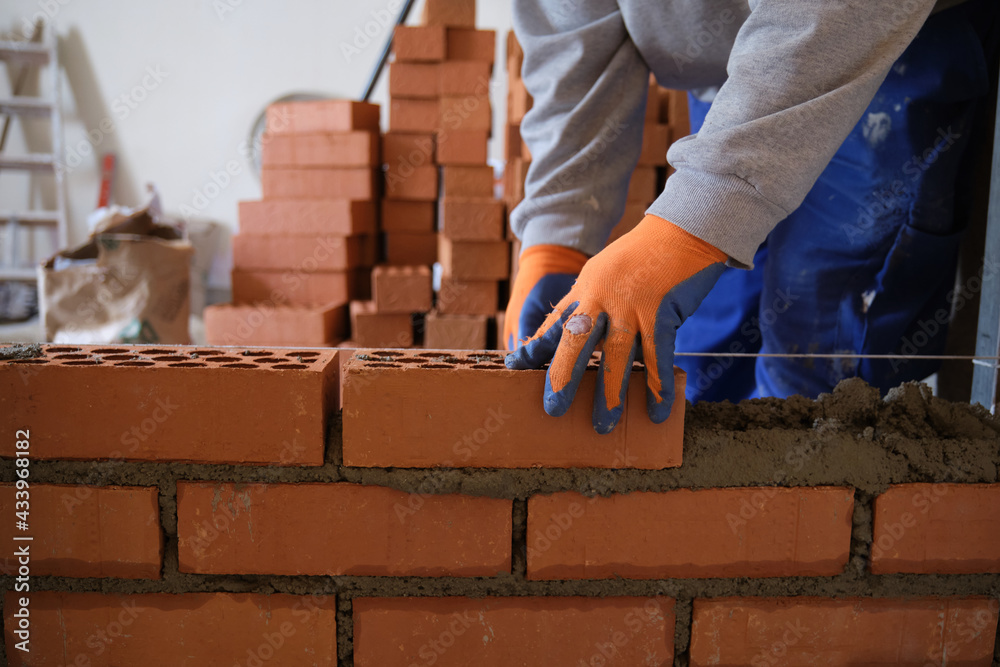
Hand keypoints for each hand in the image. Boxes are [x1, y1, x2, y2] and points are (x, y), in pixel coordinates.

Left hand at [505, 215, 726, 432]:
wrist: (681, 231)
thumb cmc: (642, 254)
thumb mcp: (603, 271)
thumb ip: (589, 302)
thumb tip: (578, 335)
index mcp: (585, 289)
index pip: (554, 324)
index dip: (535, 348)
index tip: (514, 366)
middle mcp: (602, 300)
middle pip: (575, 344)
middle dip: (562, 379)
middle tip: (553, 409)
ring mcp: (632, 308)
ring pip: (616, 359)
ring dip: (610, 396)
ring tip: (603, 425)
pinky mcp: (661, 314)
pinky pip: (658, 359)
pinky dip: (658, 388)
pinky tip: (657, 411)